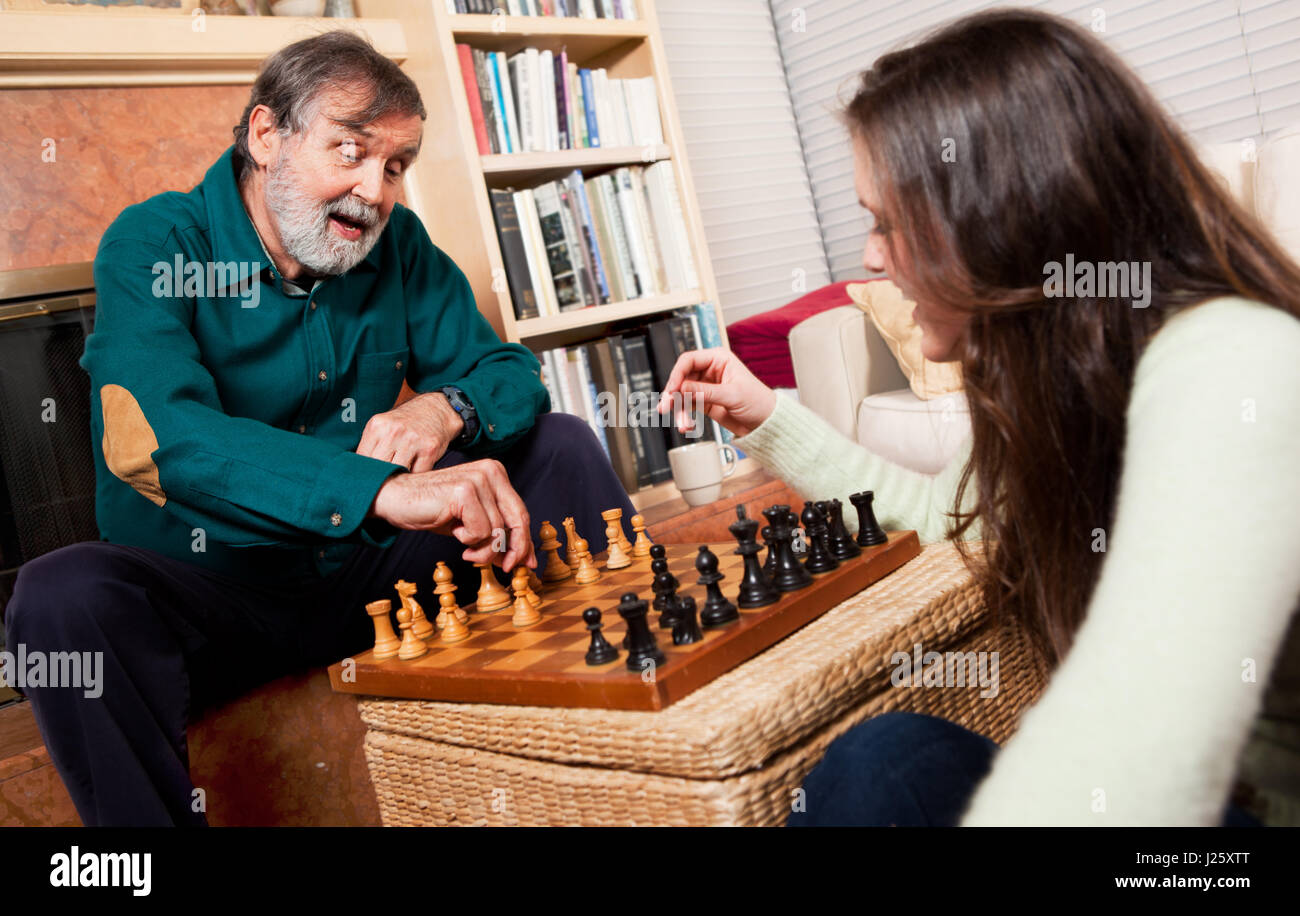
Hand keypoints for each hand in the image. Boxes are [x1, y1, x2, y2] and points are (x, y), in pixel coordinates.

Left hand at [357, 391, 463, 471]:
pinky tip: (414, 470)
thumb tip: (356, 475)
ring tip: (399, 477)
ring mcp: (413, 440)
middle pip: (379, 468)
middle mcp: (394, 432)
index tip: (366, 480)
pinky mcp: (429, 449)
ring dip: (399, 479)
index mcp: (377, 426)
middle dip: (380, 478)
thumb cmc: (405, 423)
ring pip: (398, 473)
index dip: (364, 473)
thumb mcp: (383, 427)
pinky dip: (415, 476)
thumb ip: (370, 447)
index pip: (362, 459)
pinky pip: (417, 474)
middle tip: (382, 483)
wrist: (436, 410)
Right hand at [369, 461, 534, 570]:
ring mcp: (478, 479)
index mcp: (495, 474)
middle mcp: (491, 472)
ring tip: (463, 544)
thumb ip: (495, 534)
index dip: (524, 541)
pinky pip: (480, 531)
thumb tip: (520, 558)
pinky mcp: (464, 491)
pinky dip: (468, 539)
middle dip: (514, 550)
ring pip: (497, 530)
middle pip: (518, 520)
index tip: (525, 563)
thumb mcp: (470, 523)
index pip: (520, 512)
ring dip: (481, 548)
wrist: (394, 499)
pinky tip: (452, 529)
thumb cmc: (431, 510)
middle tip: (505, 568)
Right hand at [657, 348, 776, 437]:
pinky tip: (686, 425)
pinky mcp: (704, 401)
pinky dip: (684, 416)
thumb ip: (705, 392)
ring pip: (682, 394)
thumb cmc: (758, 402)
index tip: (670, 391)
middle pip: (681, 377)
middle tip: (665, 407)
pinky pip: (687, 406)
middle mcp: (710, 370)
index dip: (676, 375)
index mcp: (719, 359)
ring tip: (682, 424)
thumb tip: (681, 388)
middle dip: (673, 394)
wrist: (766, 423)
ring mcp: (706, 386)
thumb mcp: (731, 395)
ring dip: (679, 409)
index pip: (689, 360)